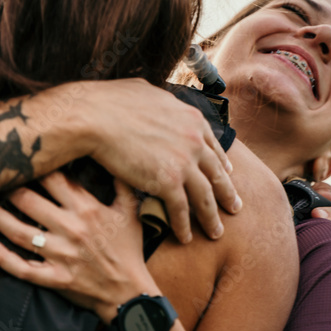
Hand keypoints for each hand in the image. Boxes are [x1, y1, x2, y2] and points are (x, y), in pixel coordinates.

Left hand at [0, 172, 158, 322]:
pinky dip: (1, 257)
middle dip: (11, 189)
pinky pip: (22, 268)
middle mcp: (72, 229)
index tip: (24, 161)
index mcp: (88, 209)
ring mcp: (61, 255)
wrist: (130, 292)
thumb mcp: (130, 212)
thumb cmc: (129, 249)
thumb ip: (121, 184)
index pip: (54, 180)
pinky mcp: (54, 278)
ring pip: (20, 232)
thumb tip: (114, 156)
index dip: (36, 167)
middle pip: (30, 202)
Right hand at [76, 79, 239, 243]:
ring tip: (216, 232)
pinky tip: (185, 237)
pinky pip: (181, 210)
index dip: (221, 163)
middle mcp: (195, 140)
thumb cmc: (111, 101)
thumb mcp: (148, 93)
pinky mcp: (168, 181)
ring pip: (205, 196)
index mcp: (191, 119)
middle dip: (227, 193)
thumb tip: (158, 102)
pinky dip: (184, 226)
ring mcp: (184, 162)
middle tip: (234, 207)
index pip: (213, 145)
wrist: (96, 116)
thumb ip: (162, 103)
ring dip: (211, 218)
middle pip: (217, 173)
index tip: (227, 173)